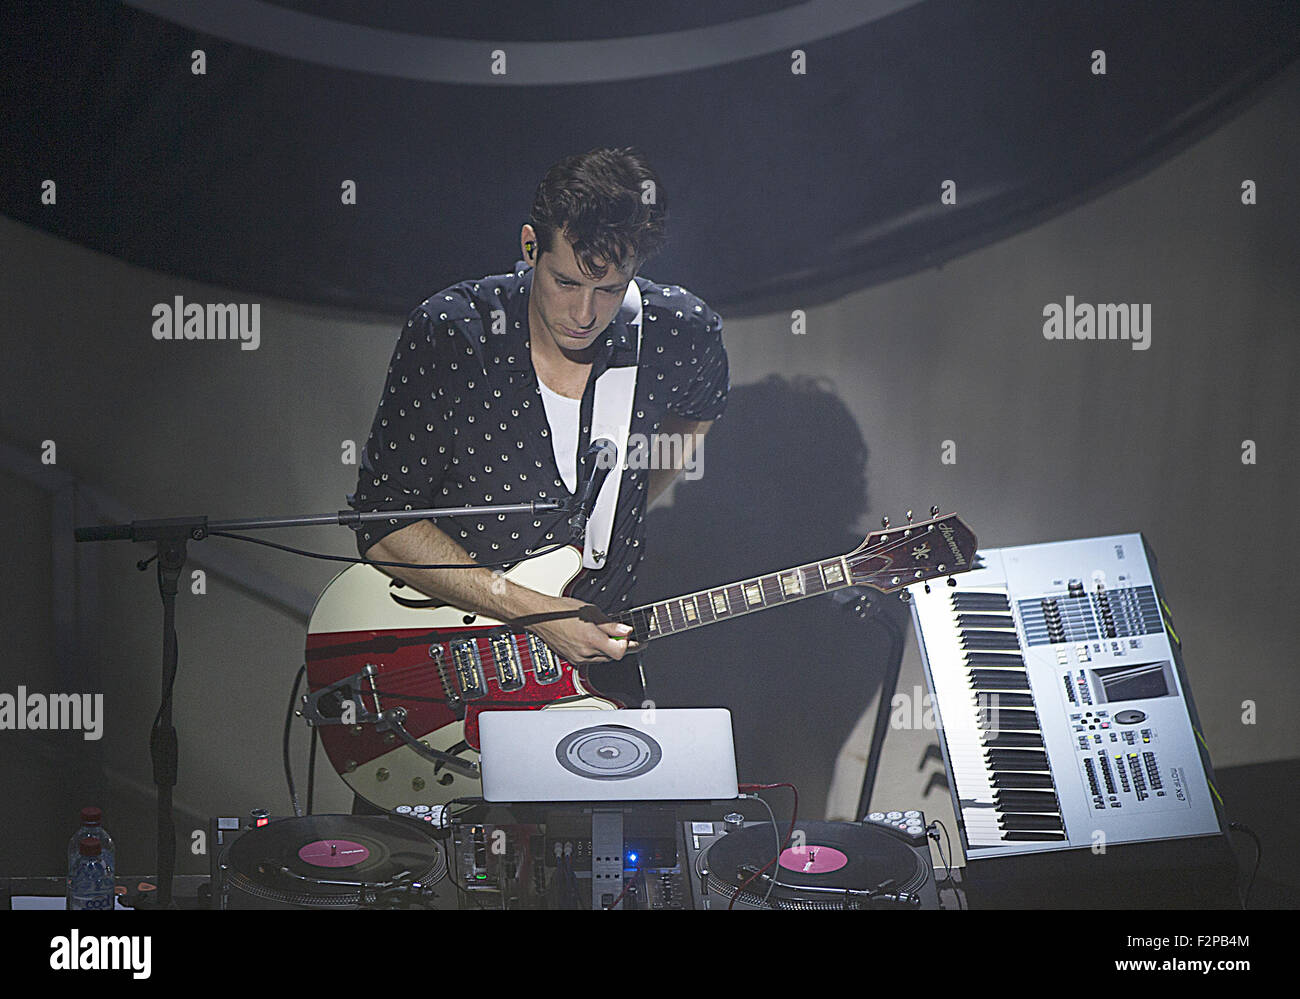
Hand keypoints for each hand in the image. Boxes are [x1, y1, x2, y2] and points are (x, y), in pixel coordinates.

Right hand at [521, 597, 638, 664]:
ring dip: (609, 649)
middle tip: (627, 636)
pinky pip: (591, 660)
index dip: (631, 646)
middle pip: (613, 656)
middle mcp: (585, 652)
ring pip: (602, 659)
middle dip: (621, 646)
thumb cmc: (562, 611)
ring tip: (610, 635)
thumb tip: (626, 631)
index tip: (639, 641)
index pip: (620, 651)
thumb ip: (611, 624)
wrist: (541, 617)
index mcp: (591, 639)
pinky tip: (596, 640)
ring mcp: (578, 658)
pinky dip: (597, 652)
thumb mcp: (592, 611)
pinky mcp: (572, 659)